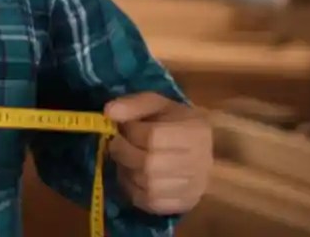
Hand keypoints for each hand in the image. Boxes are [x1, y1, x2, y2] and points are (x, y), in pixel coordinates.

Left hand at [105, 92, 212, 214]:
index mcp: (195, 132)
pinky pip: (150, 203)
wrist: (201, 149)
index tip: (122, 128)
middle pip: (149, 164)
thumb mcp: (156, 104)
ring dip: (127, 173)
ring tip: (126, 161)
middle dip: (123, 153)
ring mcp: (194, 188)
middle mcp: (200, 163)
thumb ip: (133, 105)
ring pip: (147, 186)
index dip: (130, 132)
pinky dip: (134, 190)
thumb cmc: (175, 122)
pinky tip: (133, 177)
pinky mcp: (184, 204)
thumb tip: (108, 112)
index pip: (153, 137)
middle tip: (117, 145)